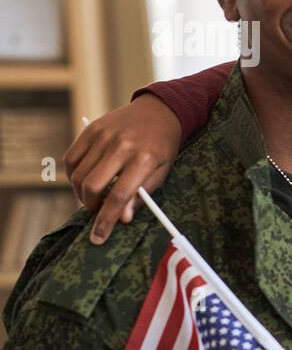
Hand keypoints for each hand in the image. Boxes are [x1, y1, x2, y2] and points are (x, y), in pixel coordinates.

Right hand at [65, 95, 182, 243]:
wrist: (158, 112)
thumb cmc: (162, 147)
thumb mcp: (161, 172)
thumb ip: (141, 196)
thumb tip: (121, 219)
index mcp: (144, 159)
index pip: (119, 196)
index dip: (107, 220)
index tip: (98, 238)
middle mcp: (121, 146)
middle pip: (93, 186)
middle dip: (92, 206)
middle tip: (98, 211)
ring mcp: (103, 136)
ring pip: (78, 175)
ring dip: (81, 194)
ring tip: (93, 198)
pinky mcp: (90, 129)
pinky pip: (71, 159)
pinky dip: (73, 176)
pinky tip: (83, 181)